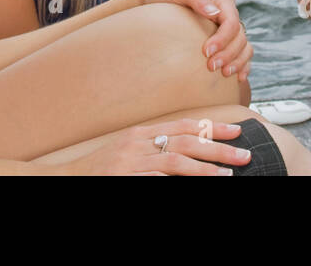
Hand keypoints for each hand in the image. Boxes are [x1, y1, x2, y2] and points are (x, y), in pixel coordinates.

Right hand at [59, 119, 250, 174]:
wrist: (66, 178)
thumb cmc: (101, 169)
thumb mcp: (129, 151)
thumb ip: (154, 147)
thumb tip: (189, 147)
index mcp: (140, 133)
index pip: (182, 126)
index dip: (211, 128)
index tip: (237, 131)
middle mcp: (137, 144)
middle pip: (185, 142)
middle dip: (218, 148)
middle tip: (244, 155)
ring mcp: (130, 163)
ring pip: (174, 162)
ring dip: (204, 169)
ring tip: (228, 176)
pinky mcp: (124, 179)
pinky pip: (155, 180)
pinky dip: (176, 183)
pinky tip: (196, 184)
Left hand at [142, 0, 251, 81]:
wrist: (156, 4)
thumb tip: (214, 12)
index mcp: (222, 0)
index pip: (231, 22)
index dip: (223, 39)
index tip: (206, 52)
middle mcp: (229, 14)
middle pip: (240, 37)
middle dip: (229, 54)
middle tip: (211, 67)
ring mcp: (228, 29)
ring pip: (245, 47)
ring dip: (238, 62)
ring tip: (223, 73)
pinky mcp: (226, 41)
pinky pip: (242, 55)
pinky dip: (243, 66)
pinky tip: (237, 78)